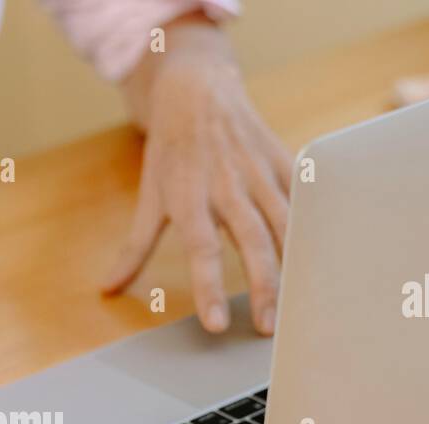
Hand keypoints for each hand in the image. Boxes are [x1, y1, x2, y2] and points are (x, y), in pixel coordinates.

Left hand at [103, 16, 293, 334]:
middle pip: (253, 241)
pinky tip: (321, 262)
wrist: (197, 92)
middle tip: (267, 328)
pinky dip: (314, 229)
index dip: (210, 289)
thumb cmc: (171, 153)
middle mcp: (228, 185)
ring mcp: (260, 171)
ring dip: (293, 266)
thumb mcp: (149, 197)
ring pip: (285, 223)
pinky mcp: (283, 161)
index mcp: (190, 197)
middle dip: (264, 286)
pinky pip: (304, 198)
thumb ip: (134, 249)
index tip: (218, 325)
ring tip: (298, 305)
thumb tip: (107, 289)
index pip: (202, 251)